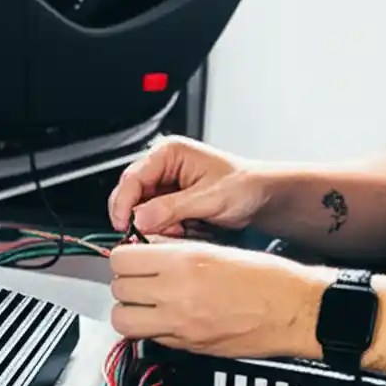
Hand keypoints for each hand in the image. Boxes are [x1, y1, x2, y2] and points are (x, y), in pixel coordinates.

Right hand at [108, 136, 267, 236]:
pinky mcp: (168, 201)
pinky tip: (185, 229)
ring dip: (157, 226)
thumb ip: (172, 208)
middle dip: (142, 219)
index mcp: (168, 153)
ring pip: (141, 212)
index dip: (123, 204)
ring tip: (183, 229)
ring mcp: (164, 184)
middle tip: (159, 233)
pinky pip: (154, 220)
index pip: (131, 178)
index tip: (124, 227)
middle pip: (131, 196)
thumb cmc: (244, 186)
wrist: (263, 197)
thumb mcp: (209, 198)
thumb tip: (139, 219)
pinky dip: (165, 230)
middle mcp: (162, 166)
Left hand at [109, 240, 329, 358]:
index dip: (124, 258)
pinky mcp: (187, 346)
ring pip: (122, 320)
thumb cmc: (267, 278)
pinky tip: (167, 319)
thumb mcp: (216, 248)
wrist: (295, 310)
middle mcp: (176, 293)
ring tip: (145, 304)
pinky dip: (150, 329)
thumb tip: (146, 249)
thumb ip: (175, 250)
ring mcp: (179, 324)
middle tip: (139, 281)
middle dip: (125, 283)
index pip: (122, 258)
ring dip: (129, 311)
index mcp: (183, 262)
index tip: (132, 258)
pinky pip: (149, 338)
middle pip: (118, 289)